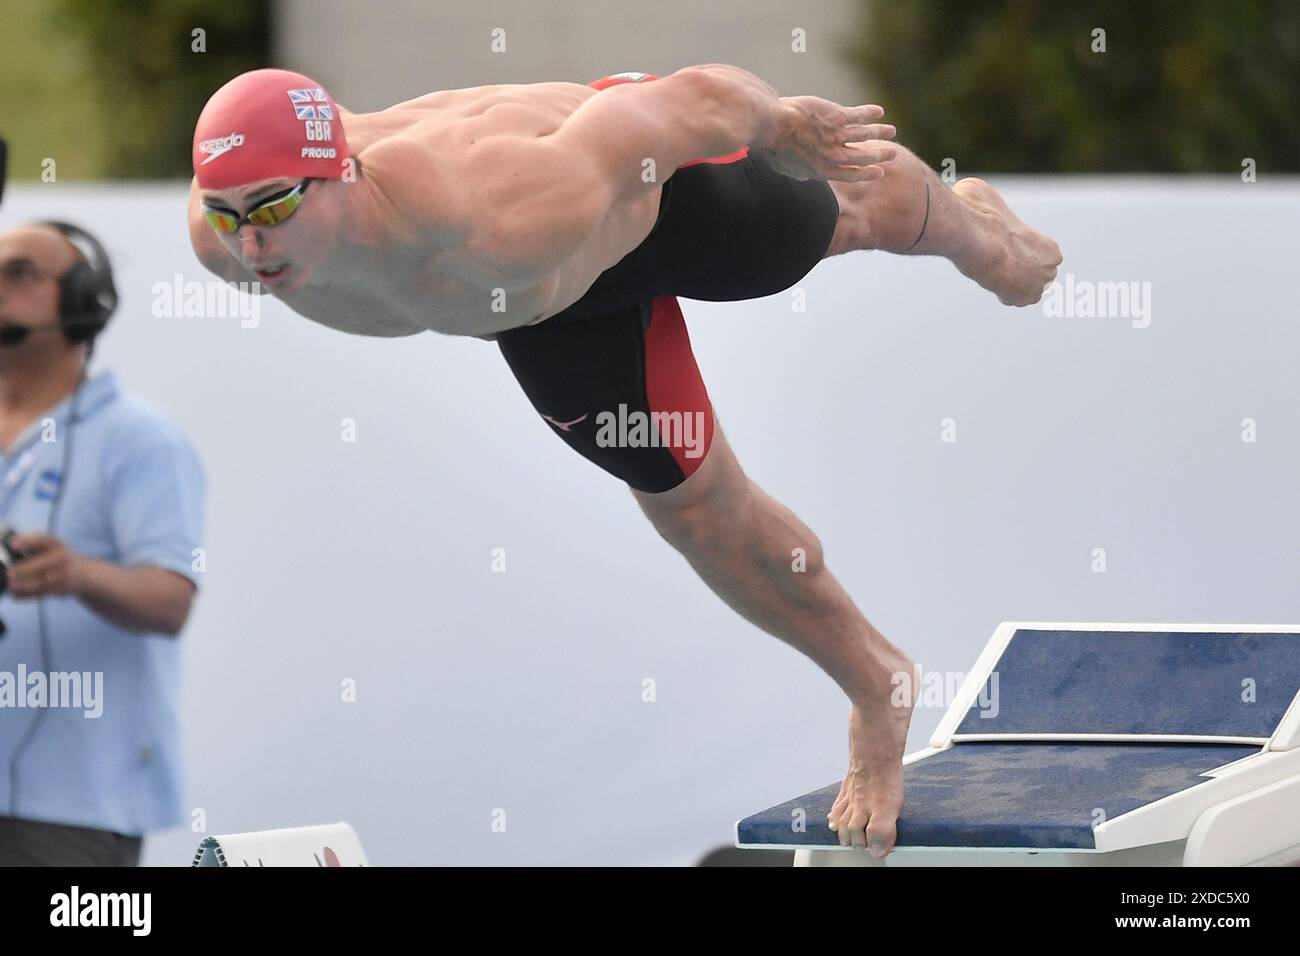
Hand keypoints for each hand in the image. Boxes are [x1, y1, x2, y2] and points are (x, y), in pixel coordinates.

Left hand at [6, 533, 84, 598]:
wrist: (82, 574)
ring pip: (42, 582)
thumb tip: (5, 551)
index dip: (28, 541)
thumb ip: (30, 547)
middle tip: (9, 573)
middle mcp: (62, 558)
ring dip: (24, 586)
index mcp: (56, 544)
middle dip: (24, 569)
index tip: (12, 545)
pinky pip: (43, 593)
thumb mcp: (49, 548)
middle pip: (43, 564)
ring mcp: (64, 574)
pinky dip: (27, 595)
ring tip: (10, 587)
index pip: (43, 540)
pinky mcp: (61, 589)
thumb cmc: (55, 558)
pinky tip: (15, 595)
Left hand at [756, 97, 896, 182]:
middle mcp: (834, 156)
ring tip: (891, 131)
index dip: (867, 173)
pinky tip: (879, 112)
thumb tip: (804, 175)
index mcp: (822, 171)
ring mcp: (837, 135)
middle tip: (893, 153)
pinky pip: (859, 115)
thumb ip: (800, 173)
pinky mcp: (837, 116)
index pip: (851, 174)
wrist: (773, 125)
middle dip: (881, 155)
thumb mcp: (787, 168)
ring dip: (880, 132)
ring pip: (865, 135)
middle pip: (864, 156)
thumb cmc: (773, 147)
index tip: (879, 172)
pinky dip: (870, 113)